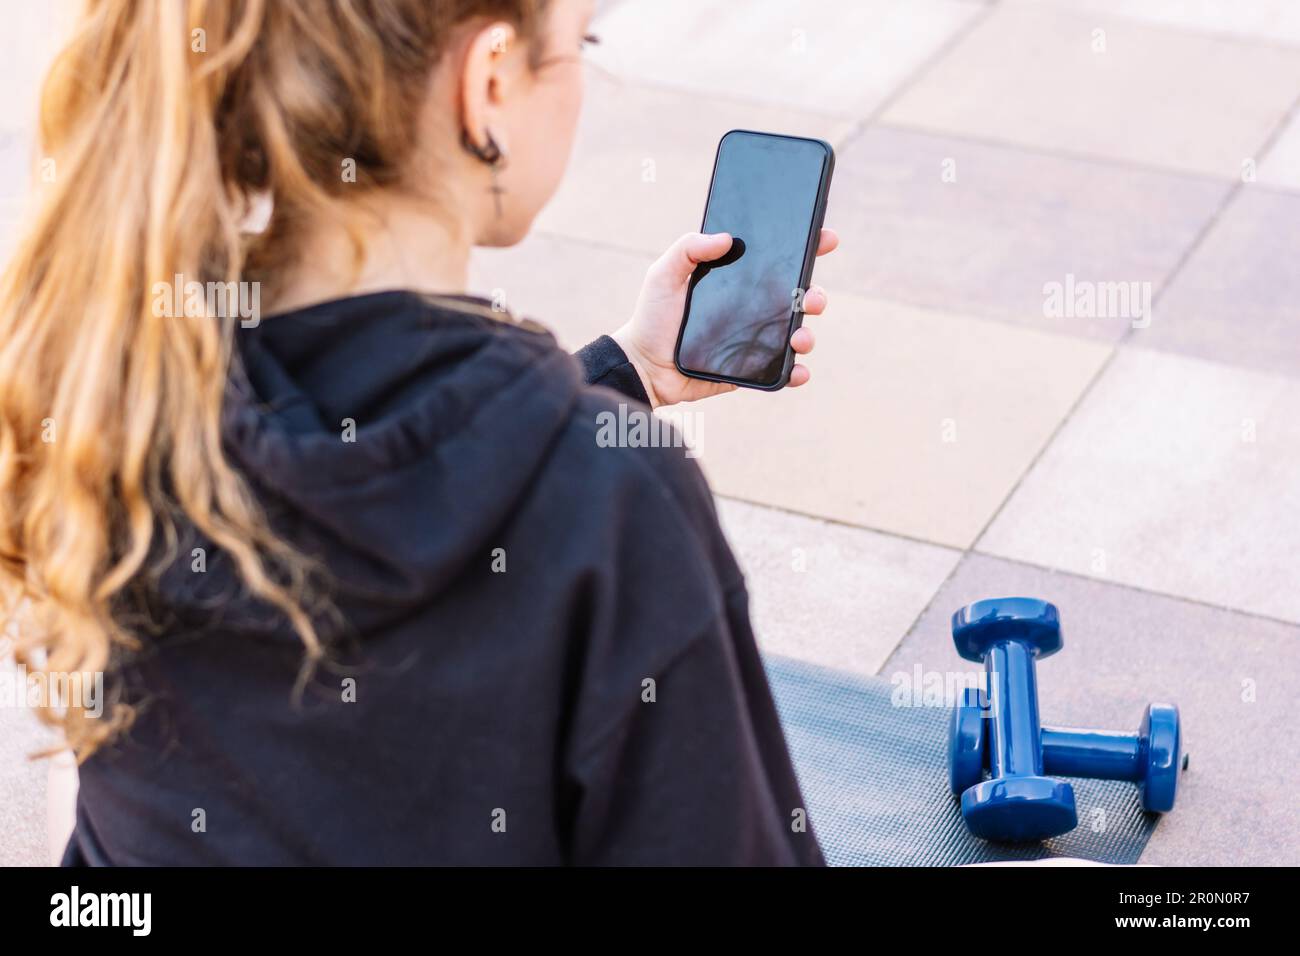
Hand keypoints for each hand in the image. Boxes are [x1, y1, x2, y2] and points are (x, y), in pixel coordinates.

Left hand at [611, 228, 838, 406]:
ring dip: (808, 335)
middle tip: (811, 298)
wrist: (642, 366)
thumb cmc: (653, 317)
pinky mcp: (750, 369)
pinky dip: (797, 373)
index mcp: (739, 280)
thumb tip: (728, 238)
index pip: (780, 261)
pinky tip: (798, 371)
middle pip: (799, 297)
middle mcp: (753, 308)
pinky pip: (782, 372)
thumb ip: (688, 248)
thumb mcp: (664, 274)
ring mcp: (755, 339)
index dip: (808, 247)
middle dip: (816, 295)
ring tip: (799, 338)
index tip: (825, 238)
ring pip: (797, 334)